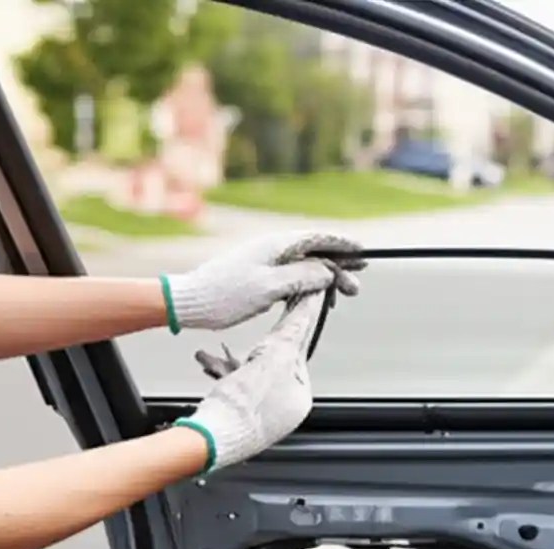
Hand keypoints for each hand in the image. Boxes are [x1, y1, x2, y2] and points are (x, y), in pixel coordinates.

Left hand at [160, 232, 365, 332]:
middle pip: (315, 253)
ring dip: (326, 279)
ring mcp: (267, 262)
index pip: (318, 239)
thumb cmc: (226, 294)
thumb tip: (329, 270)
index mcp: (276, 245)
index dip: (343, 245)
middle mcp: (274, 249)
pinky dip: (310, 285)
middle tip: (356, 286)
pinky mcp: (261, 276)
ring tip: (342, 296)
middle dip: (340, 267)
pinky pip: (294, 277)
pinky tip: (318, 296)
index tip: (363, 252)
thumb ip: (302, 276)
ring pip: (306, 267)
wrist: (189, 303)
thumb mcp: (269, 287)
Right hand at [175, 292, 325, 471]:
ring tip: (208, 355)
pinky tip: (208, 365)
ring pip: (250, 376)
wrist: (210, 438)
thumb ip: (288, 336)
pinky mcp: (242, 418)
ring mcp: (264, 415)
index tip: (290, 313)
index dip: (291, 332)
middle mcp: (286, 408)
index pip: (298, 354)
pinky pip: (235, 388)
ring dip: (230, 362)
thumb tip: (304, 315)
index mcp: (301, 396)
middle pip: (273, 365)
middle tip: (246, 335)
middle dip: (252, 349)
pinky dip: (223, 375)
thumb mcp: (272, 359)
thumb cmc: (244, 405)